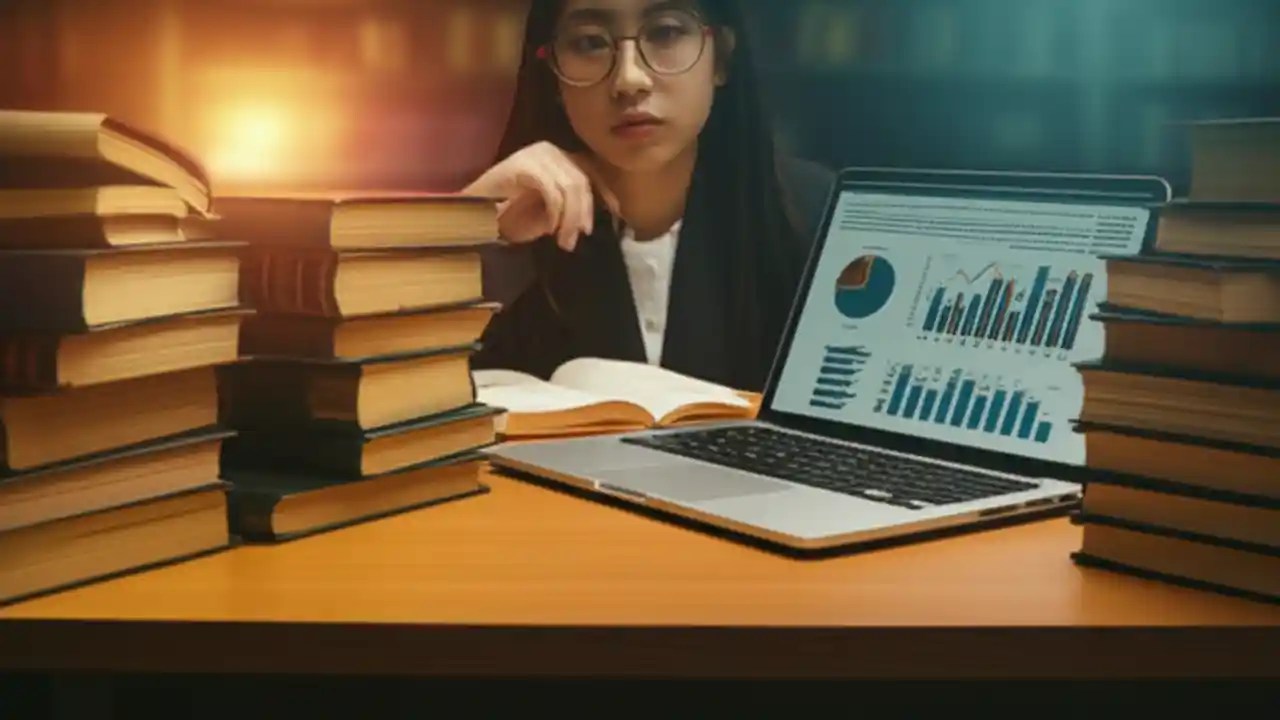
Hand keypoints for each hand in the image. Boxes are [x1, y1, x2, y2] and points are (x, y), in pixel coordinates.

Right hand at [465, 141, 620, 251]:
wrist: (473, 213)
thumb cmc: (511, 215)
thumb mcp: (550, 212)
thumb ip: (572, 207)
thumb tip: (599, 216)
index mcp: (559, 157)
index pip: (591, 171)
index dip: (606, 192)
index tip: (617, 214)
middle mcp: (550, 150)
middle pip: (582, 181)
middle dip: (584, 213)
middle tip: (578, 238)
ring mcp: (536, 155)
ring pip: (570, 186)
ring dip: (570, 218)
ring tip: (564, 241)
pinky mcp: (523, 165)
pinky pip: (551, 190)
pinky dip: (555, 212)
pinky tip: (550, 228)